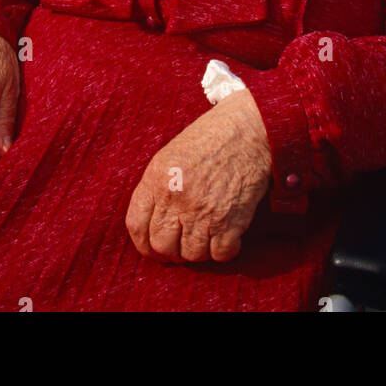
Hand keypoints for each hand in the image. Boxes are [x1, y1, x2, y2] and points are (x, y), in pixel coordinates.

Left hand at [125, 89, 271, 262]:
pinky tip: (228, 233)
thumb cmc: (211, 139)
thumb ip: (157, 188)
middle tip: (184, 243)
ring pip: (191, 255)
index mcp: (158, 178)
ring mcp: (202, 212)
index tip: (155, 247)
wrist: (249, 130)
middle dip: (172, 251)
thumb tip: (152, 224)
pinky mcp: (229, 222)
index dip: (144, 243)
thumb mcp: (172, 155)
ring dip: (200, 250)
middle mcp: (176, 197)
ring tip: (208, 233)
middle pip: (161, 246)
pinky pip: (220, 254)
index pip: (136, 226)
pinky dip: (225, 250)